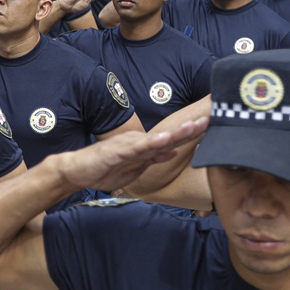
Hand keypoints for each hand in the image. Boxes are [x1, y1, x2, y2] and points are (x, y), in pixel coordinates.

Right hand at [54, 117, 208, 192]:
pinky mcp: (116, 152)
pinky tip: (166, 140)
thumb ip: (153, 157)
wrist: (75, 170)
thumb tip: (173, 150)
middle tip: (214, 119)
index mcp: (144, 147)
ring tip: (195, 126)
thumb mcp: (134, 167)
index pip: (173, 139)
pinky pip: (137, 149)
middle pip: (170, 135)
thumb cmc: (103, 169)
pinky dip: (152, 144)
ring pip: (157, 139)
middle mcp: (139, 142)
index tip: (213, 126)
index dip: (193, 133)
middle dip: (192, 129)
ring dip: (177, 132)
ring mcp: (128, 146)